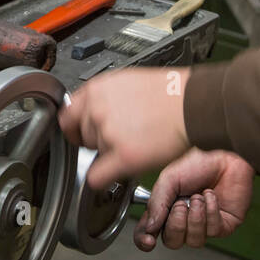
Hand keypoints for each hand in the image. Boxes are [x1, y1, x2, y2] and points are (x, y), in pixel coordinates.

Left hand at [59, 66, 192, 188]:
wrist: (192, 103)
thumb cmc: (169, 92)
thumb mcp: (126, 81)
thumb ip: (104, 96)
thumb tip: (92, 108)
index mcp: (96, 90)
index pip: (67, 115)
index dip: (75, 126)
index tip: (80, 133)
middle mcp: (97, 111)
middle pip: (81, 136)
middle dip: (96, 138)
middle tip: (120, 136)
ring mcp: (108, 134)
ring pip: (94, 154)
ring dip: (108, 153)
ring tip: (134, 142)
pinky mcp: (123, 156)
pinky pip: (96, 177)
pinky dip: (102, 178)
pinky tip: (115, 171)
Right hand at [134, 149, 253, 250]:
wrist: (225, 157)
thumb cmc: (198, 164)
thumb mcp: (169, 179)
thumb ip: (157, 203)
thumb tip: (150, 227)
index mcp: (165, 209)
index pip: (149, 232)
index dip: (146, 240)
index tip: (150, 240)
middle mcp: (183, 220)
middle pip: (172, 241)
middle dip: (176, 223)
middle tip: (181, 204)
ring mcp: (203, 225)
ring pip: (194, 240)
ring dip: (196, 217)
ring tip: (198, 197)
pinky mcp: (223, 225)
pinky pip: (213, 231)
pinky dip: (211, 211)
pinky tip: (211, 197)